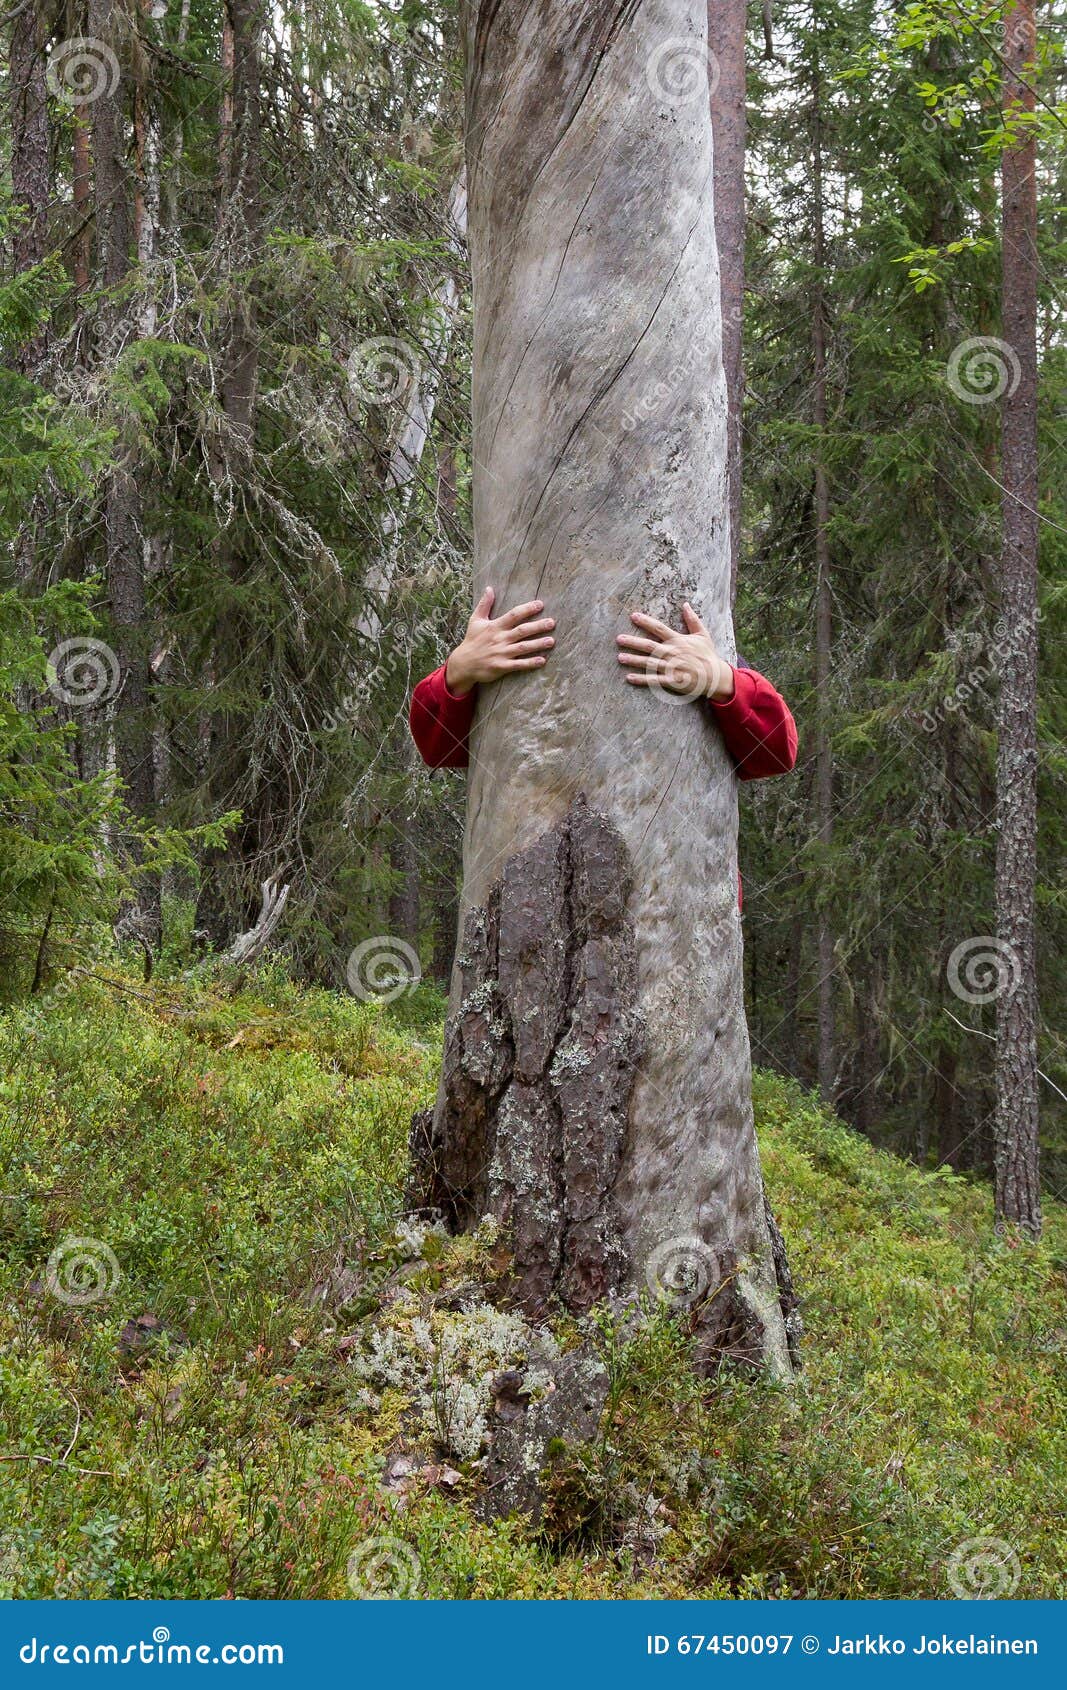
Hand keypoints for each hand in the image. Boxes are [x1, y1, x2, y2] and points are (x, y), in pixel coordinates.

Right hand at [444, 587, 555, 695]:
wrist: (463, 663)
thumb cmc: (472, 640)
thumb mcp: (475, 620)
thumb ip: (484, 604)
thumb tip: (489, 588)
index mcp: (495, 626)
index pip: (513, 615)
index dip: (527, 609)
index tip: (540, 604)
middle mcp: (500, 639)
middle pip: (521, 631)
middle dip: (537, 626)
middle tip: (552, 622)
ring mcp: (501, 653)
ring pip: (522, 648)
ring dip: (537, 644)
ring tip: (551, 641)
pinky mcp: (501, 667)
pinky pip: (518, 665)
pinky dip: (530, 663)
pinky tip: (542, 660)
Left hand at [616, 602, 734, 700]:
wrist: (715, 676)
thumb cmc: (707, 655)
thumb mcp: (703, 635)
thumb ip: (693, 619)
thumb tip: (685, 604)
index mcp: (678, 640)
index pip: (659, 628)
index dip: (646, 622)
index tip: (633, 616)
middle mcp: (672, 653)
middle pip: (649, 646)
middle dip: (633, 642)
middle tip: (619, 639)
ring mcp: (671, 667)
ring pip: (649, 663)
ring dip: (633, 660)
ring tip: (620, 657)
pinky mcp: (671, 680)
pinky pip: (653, 680)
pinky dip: (641, 679)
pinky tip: (629, 677)